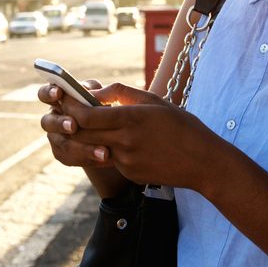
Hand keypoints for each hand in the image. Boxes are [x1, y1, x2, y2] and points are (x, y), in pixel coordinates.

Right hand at [39, 79, 112, 167]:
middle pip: (47, 122)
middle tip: (73, 126)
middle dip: (60, 124)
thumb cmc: (103, 104)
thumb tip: (90, 95)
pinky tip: (103, 158)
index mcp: (57, 100)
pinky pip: (70, 158)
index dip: (48, 93)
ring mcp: (55, 138)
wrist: (110, 130)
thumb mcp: (100, 94)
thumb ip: (94, 92)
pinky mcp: (63, 154)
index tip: (59, 93)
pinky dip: (87, 158)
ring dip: (81, 147)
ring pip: (62, 144)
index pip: (44, 94)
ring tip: (102, 151)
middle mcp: (52, 118)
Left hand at [66, 82, 221, 190]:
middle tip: (66, 111)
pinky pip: (112, 159)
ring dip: (89, 137)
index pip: (86, 115)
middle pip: (82, 134)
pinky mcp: (130, 174)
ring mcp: (126, 161)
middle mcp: (125, 142)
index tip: (64, 98)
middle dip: (71, 122)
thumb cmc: (182, 126)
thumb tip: (93, 93)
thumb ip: (121, 93)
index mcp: (131, 118)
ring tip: (93, 125)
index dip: (70, 107)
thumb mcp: (154, 100)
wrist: (203, 162)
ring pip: (94, 147)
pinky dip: (110, 149)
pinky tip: (125, 143)